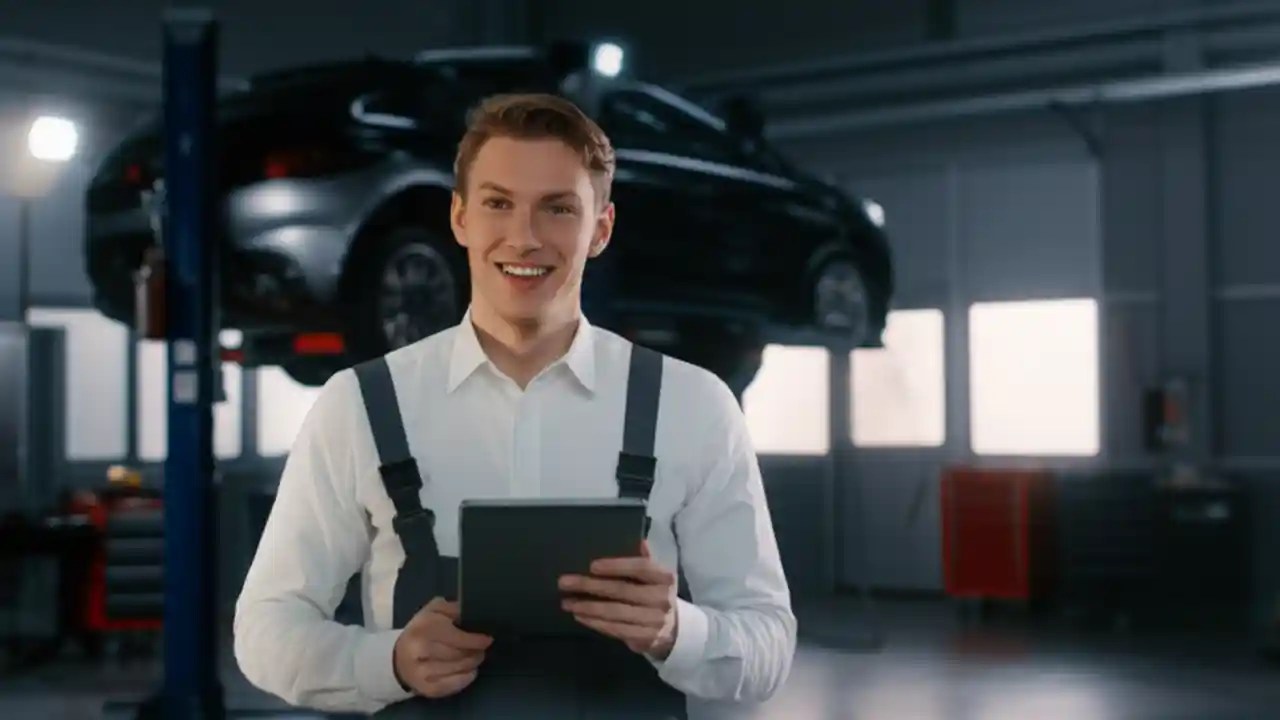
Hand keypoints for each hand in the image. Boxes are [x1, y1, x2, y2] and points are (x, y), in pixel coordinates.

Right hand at [393, 596, 493, 698]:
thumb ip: (452, 608)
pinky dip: (466, 678)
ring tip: (476, 658)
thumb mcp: (433, 611)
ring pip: (459, 669)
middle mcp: (420, 650)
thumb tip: (472, 612)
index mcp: (423, 627)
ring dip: (472, 664)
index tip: (488, 639)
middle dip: (475, 652)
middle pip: (459, 654)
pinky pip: (454, 685)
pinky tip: (469, 671)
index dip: (475, 640)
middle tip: (482, 650)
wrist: (398, 658)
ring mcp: (422, 672)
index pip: (456, 636)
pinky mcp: (426, 689)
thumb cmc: (422, 631)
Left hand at [559, 540, 678, 658]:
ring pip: (615, 612)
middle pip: (622, 590)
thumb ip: (646, 560)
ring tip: (567, 602)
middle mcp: (662, 598)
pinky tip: (580, 616)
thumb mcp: (655, 576)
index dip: (616, 566)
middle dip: (590, 585)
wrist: (674, 630)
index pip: (641, 568)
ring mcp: (654, 621)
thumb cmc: (656, 595)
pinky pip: (615, 629)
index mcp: (665, 577)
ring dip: (587, 607)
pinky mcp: (645, 639)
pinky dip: (595, 622)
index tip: (592, 566)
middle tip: (564, 582)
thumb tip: (640, 541)